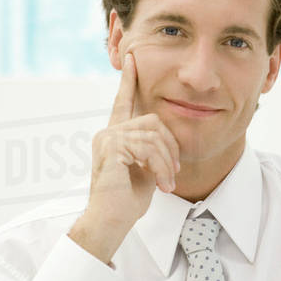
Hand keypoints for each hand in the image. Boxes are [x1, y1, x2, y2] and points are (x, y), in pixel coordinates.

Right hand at [84, 50, 181, 231]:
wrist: (110, 222)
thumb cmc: (126, 201)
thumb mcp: (146, 169)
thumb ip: (151, 149)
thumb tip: (166, 136)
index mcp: (115, 135)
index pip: (123, 102)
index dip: (129, 80)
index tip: (133, 58)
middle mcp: (107, 132)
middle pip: (153, 121)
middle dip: (170, 148)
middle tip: (173, 174)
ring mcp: (107, 139)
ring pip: (153, 135)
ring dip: (167, 162)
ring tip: (167, 184)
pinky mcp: (111, 148)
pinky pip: (147, 147)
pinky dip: (160, 167)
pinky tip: (160, 184)